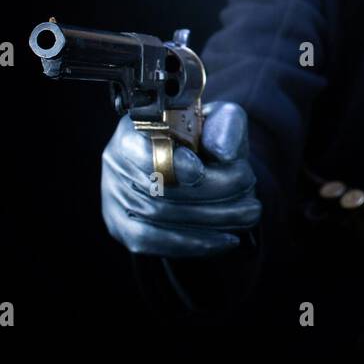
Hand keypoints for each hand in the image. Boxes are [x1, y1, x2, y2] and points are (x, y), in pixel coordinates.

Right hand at [101, 100, 261, 256]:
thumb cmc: (208, 139)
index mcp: (136, 126)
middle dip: (210, 192)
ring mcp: (114, 197)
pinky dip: (192, 243)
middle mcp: (117, 160)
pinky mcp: (123, 227)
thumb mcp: (223, 120)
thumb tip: (223, 153)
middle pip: (157, 186)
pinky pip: (152, 242)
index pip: (140, 147)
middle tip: (249, 190)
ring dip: (209, 219)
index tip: (200, 171)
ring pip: (158, 216)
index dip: (168, 163)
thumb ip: (226, 126)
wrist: (202, 166)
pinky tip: (226, 240)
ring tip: (247, 213)